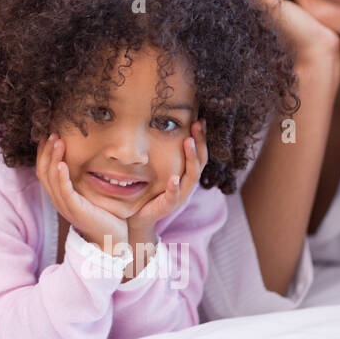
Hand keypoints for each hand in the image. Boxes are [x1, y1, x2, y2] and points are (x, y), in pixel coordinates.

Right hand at [37, 133, 127, 256]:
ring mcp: (65, 205)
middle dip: (46, 151)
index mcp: (59, 196)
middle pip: (43, 172)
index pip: (44, 171)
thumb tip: (84, 160)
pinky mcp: (75, 210)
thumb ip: (82, 180)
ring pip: (51, 178)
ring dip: (53, 157)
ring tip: (58, 141)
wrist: (112, 239)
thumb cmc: (104, 216)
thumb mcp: (89, 194)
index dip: (44, 153)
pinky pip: (64, 191)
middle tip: (52, 133)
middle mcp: (58, 200)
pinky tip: (62, 163)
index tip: (49, 136)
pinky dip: (61, 176)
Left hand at [126, 119, 207, 247]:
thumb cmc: (149, 192)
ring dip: (191, 159)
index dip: (201, 138)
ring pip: (191, 177)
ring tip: (189, 142)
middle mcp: (187, 185)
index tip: (200, 120)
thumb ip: (164, 155)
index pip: (199, 155)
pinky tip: (174, 178)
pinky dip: (174, 187)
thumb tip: (160, 128)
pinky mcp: (167, 206)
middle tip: (198, 125)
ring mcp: (179, 196)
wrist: (138, 218)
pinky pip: (173, 196)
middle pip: (200, 162)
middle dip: (200, 143)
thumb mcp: (159, 171)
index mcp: (186, 176)